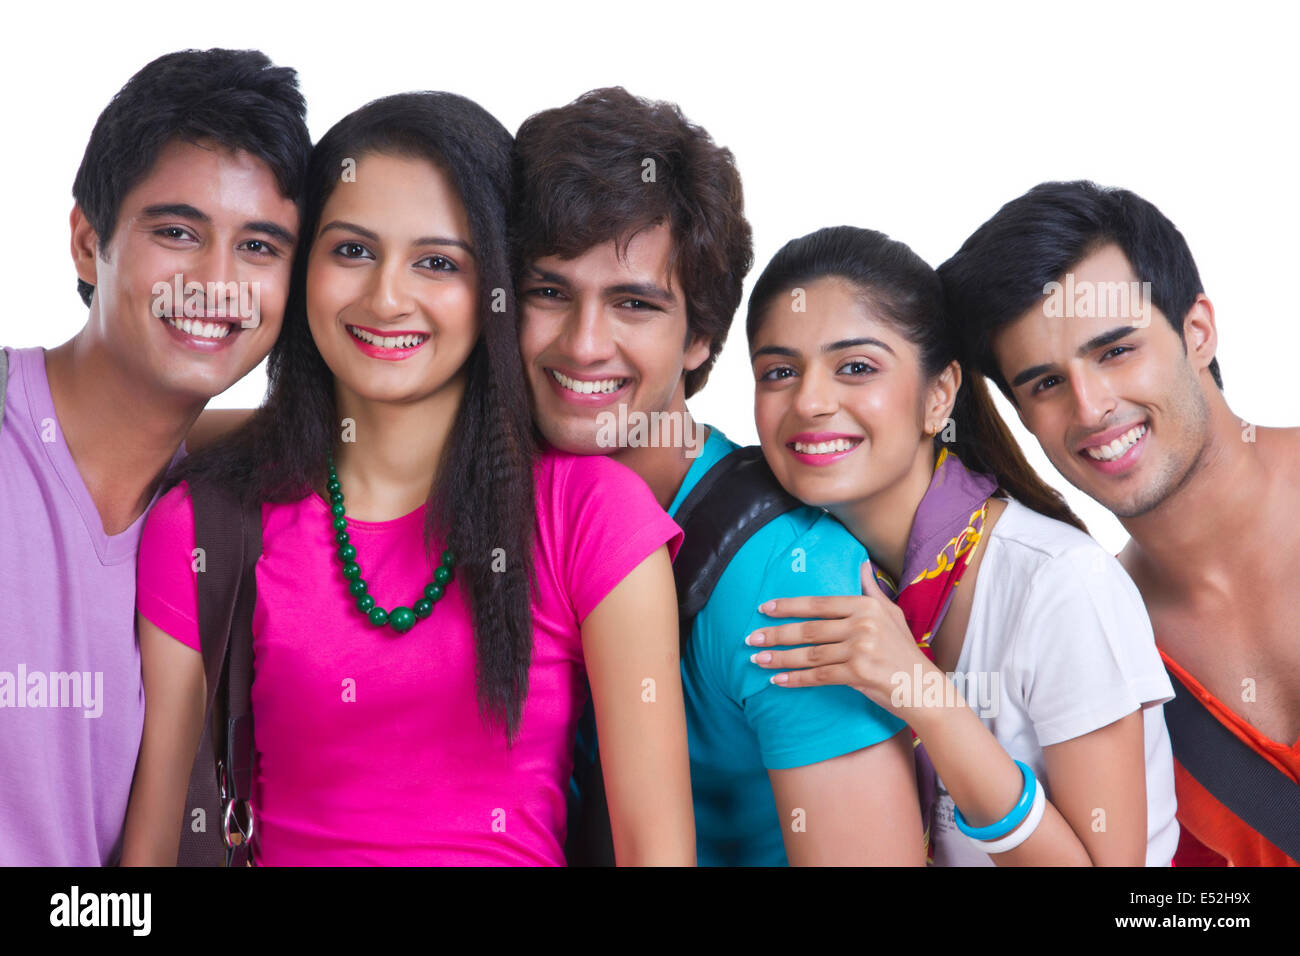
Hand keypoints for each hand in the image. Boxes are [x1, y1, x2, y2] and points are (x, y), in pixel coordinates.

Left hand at [746, 561, 932, 712]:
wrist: (923, 689)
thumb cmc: (905, 652)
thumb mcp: (892, 615)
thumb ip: (871, 591)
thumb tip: (861, 564)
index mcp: (867, 607)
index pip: (818, 604)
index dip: (788, 606)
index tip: (764, 608)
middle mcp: (863, 625)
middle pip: (809, 629)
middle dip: (775, 633)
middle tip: (750, 638)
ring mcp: (861, 649)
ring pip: (809, 654)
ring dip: (779, 658)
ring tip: (757, 659)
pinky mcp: (858, 674)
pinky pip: (818, 676)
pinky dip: (795, 679)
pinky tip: (778, 681)